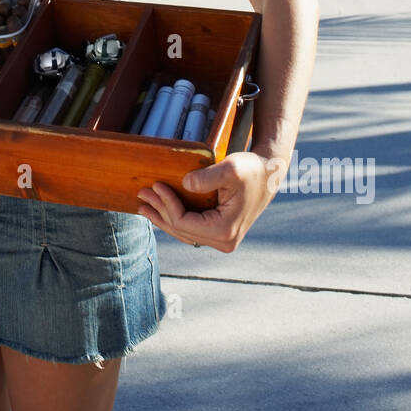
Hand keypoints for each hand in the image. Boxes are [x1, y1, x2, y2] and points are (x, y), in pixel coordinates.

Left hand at [137, 151, 283, 252]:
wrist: (268, 174)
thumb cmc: (251, 169)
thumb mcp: (231, 169)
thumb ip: (208, 177)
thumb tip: (185, 184)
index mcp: (224, 231)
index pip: (184, 223)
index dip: (167, 204)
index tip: (155, 185)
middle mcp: (224, 242)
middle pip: (181, 230)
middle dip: (160, 211)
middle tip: (141, 194)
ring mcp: (222, 240)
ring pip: (184, 233)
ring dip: (163, 218)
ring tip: (144, 205)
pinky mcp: (219, 233)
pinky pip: (191, 229)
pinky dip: (175, 219)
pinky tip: (160, 210)